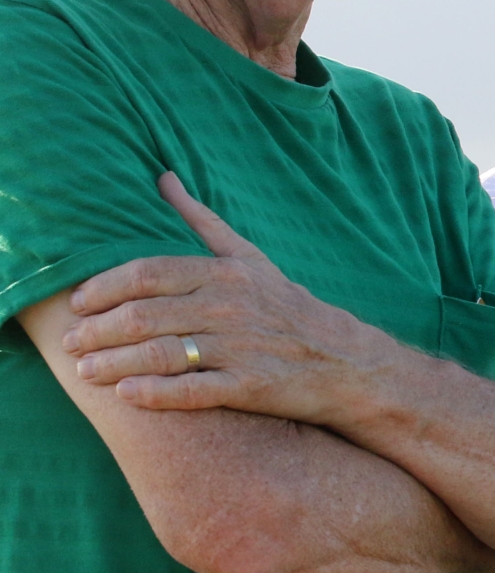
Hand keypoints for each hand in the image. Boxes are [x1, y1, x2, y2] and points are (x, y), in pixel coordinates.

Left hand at [64, 174, 383, 424]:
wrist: (346, 362)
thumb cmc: (289, 309)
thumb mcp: (249, 258)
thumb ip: (201, 221)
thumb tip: (163, 177)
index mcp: (226, 272)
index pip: (148, 274)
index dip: (104, 288)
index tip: (77, 304)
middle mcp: (232, 306)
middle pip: (146, 315)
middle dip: (99, 330)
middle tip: (72, 344)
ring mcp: (243, 347)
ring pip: (162, 353)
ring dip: (115, 364)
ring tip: (86, 373)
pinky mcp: (252, 386)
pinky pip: (193, 390)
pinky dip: (156, 393)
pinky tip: (128, 395)